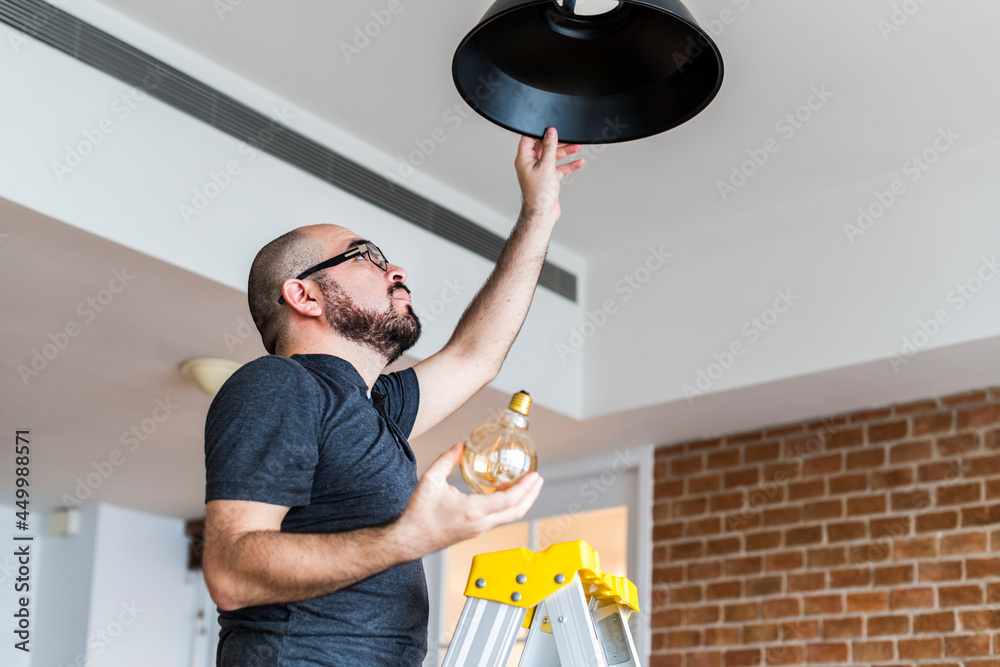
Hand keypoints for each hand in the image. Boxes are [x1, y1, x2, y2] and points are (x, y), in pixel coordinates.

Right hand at [397, 443, 543, 555]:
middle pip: (516, 512)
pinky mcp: (475, 532)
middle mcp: (480, 524)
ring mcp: (479, 530)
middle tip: (538, 479)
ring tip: (526, 484)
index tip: (535, 476)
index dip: (525, 488)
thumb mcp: (430, 480)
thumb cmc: (418, 514)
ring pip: (509, 517)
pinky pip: (499, 518)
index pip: (508, 501)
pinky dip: (508, 505)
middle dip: (531, 495)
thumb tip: (460, 446)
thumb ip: (447, 460)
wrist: (409, 540)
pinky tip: (505, 493)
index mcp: (472, 512)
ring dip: (521, 501)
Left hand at [515, 128, 583, 222]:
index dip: (539, 131)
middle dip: (558, 142)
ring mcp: (540, 171)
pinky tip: (578, 162)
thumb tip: (550, 132)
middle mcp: (531, 164)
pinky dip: (568, 165)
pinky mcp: (548, 178)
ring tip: (577, 147)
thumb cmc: (539, 194)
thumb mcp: (546, 166)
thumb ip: (549, 147)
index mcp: (524, 159)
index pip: (529, 138)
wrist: (542, 213)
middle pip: (544, 146)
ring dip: (565, 152)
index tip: (551, 128)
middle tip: (569, 137)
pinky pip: (559, 167)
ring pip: (553, 156)